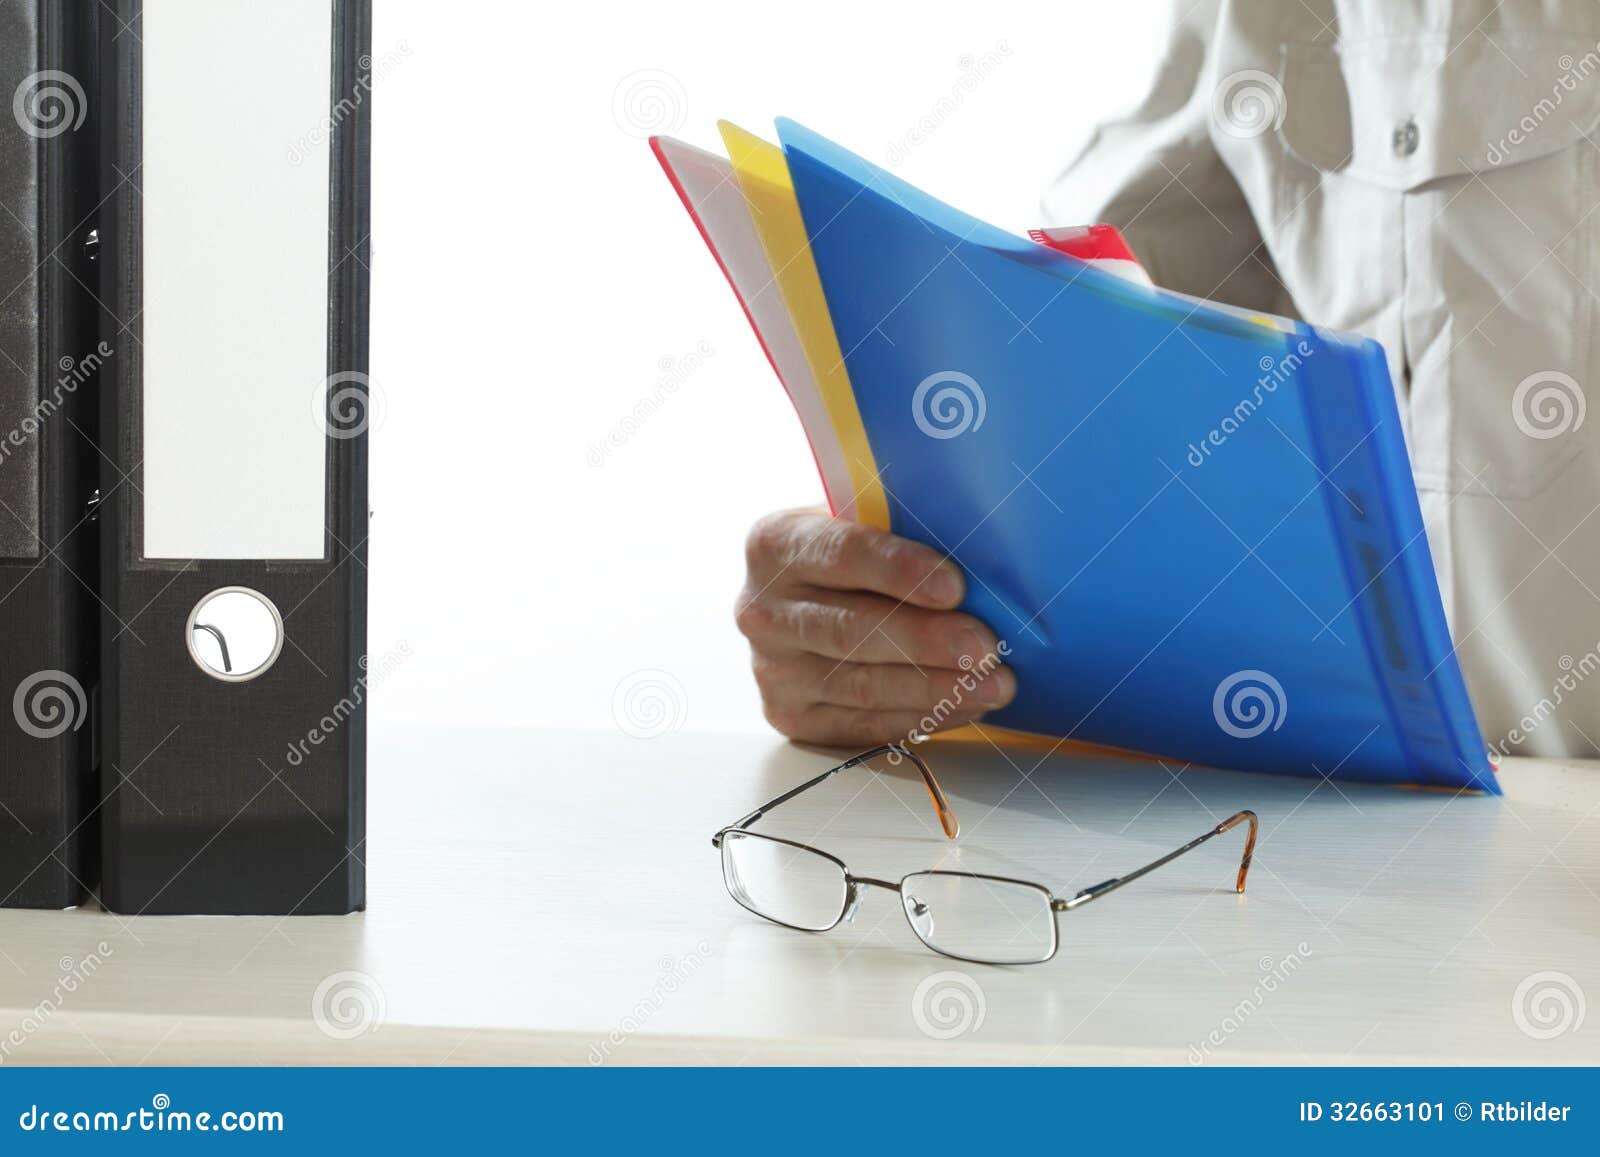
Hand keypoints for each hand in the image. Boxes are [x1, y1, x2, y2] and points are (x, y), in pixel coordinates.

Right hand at [735, 507, 1015, 746]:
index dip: (899, 570)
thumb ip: (900, 532)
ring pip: (861, 684)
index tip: (955, 586)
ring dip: (936, 688)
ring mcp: (771, 668)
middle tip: (985, 647)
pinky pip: (862, 724)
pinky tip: (964, 706)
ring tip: (994, 685)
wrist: (808, 601)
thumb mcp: (862, 523)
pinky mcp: (789, 715)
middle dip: (926, 641)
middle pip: (852, 629)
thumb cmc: (853, 556)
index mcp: (776, 544)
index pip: (839, 553)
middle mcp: (761, 609)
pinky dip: (921, 717)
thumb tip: (983, 561)